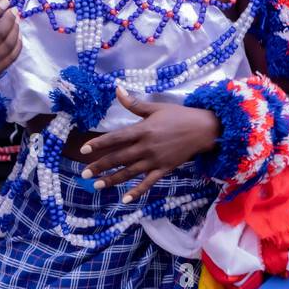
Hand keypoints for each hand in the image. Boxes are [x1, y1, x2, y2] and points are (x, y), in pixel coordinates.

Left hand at [79, 86, 220, 203]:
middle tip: (84, 173)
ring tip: (97, 185)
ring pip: (129, 172)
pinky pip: (148, 182)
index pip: (115, 138)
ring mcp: (154, 160)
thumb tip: (116, 89)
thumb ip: (134, 103)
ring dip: (112, 180)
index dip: (99, 144)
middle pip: (118, 157)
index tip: (84, 150)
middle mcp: (146, 146)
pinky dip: (137, 191)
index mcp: (142, 130)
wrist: (204, 129)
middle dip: (100, 166)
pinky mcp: (164, 169)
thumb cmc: (180, 116)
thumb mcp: (156, 107)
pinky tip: (125, 199)